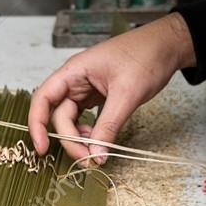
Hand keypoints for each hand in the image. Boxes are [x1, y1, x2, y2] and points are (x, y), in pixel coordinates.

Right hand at [28, 13, 195, 163]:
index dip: (38, 124)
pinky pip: (85, 119)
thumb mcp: (127, 94)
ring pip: (72, 120)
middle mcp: (75, 80)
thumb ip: (109, 126)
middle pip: (59, 115)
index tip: (42, 148)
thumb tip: (96, 155)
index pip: (43, 99)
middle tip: (88, 159)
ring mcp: (85, 89)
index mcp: (74, 71)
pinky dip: (90, 133)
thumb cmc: (146, 55)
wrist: (168, 45)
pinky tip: (100, 140)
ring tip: (96, 150)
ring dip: (79, 138)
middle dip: (69, 139)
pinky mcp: (97, 97)